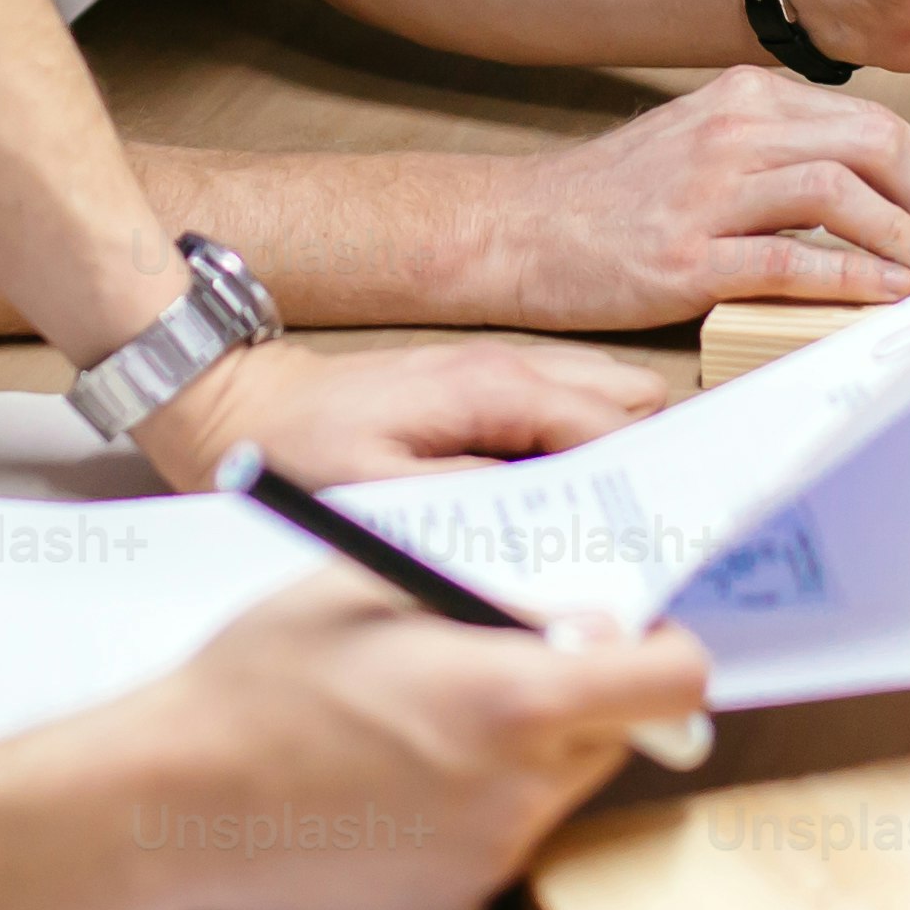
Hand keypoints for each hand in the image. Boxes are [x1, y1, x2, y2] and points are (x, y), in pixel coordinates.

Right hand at [102, 576, 716, 909]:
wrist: (167, 802)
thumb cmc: (257, 680)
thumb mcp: (373, 584)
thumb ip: (494, 594)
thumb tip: (582, 614)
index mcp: (515, 699)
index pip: (672, 683)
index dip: (662, 653)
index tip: (626, 639)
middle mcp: (521, 791)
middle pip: (618, 739)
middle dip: (579, 700)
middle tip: (492, 674)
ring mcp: (490, 861)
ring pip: (554, 793)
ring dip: (518, 758)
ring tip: (412, 734)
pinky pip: (496, 847)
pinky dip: (466, 817)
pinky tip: (382, 795)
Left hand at [153, 332, 672, 490]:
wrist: (241, 405)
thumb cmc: (300, 451)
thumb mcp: (380, 494)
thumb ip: (476, 507)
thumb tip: (554, 536)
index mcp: (497, 387)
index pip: (616, 427)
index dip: (647, 485)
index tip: (668, 543)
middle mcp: (512, 366)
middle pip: (629, 407)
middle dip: (642, 468)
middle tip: (636, 541)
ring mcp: (503, 369)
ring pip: (608, 401)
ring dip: (613, 457)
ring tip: (604, 527)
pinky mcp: (487, 386)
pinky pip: (567, 407)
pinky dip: (581, 449)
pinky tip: (560, 502)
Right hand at [488, 69, 909, 328]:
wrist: (517, 229)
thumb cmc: (609, 197)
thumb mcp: (698, 140)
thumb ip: (773, 147)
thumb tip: (862, 182)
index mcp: (741, 98)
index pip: (867, 119)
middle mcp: (731, 133)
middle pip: (868, 146)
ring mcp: (709, 193)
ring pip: (840, 195)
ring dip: (904, 237)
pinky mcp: (688, 257)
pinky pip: (791, 259)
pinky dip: (851, 275)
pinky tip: (885, 293)